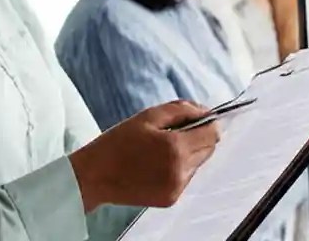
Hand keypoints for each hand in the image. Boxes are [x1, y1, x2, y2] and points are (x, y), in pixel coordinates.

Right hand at [69, 100, 220, 210]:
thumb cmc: (118, 143)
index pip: (212, 133)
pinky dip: (178, 168)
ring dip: (188, 153)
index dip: (207, 122)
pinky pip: (186, 177)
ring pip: (198, 163)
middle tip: (172, 131)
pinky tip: (156, 164)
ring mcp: (176, 187)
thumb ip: (181, 110)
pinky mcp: (171, 199)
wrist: (95, 176)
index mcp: (175, 148)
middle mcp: (180, 171)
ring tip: (160, 149)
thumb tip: (205, 111)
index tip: (195, 118)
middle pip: (209, 149)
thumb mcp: (148, 117)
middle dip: (198, 137)